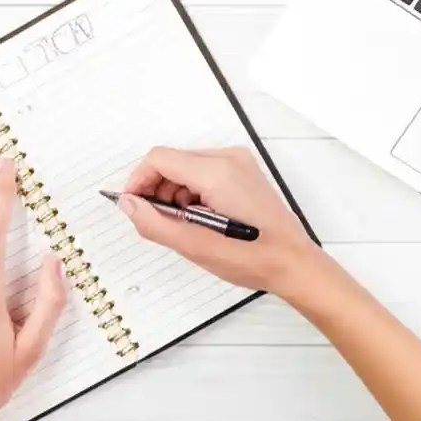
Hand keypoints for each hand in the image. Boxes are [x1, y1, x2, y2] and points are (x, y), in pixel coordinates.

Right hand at [115, 147, 325, 301]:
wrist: (292, 262)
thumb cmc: (254, 257)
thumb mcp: (195, 246)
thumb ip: (154, 223)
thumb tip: (128, 204)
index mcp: (217, 173)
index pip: (159, 159)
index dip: (138, 181)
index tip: (133, 205)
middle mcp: (229, 159)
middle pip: (172, 161)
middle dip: (157, 189)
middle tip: (160, 222)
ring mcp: (239, 163)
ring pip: (186, 167)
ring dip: (174, 193)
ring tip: (185, 225)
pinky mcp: (243, 172)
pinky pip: (203, 172)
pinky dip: (192, 192)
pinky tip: (200, 218)